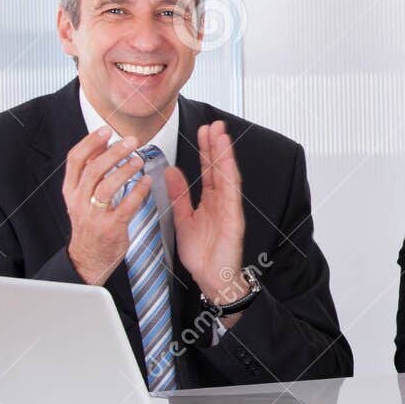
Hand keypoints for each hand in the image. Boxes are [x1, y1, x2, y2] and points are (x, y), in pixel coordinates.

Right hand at [62, 126, 150, 284]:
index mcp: (71, 190)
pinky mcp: (111, 228)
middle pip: (93, 170)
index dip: (90, 143)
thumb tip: (100, 146)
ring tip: (138, 160)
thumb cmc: (90, 224)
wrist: (89, 258)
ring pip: (106, 187)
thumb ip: (89, 174)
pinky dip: (138, 192)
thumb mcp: (81, 198)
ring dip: (124, 170)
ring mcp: (94, 215)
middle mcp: (79, 201)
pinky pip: (126, 206)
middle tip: (130, 141)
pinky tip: (146, 181)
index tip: (106, 131)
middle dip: (112, 152)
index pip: (75, 160)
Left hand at [164, 121, 247, 306]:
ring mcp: (230, 209)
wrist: (212, 279)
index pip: (209, 170)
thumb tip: (171, 171)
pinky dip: (229, 177)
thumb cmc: (203, 254)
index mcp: (210, 201)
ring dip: (225, 155)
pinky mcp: (234, 220)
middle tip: (214, 124)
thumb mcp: (183, 220)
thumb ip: (178, 195)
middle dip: (217, 146)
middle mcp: (222, 202)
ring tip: (221, 135)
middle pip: (220, 168)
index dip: (206, 150)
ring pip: (228, 177)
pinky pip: (231, 195)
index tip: (203, 131)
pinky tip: (225, 163)